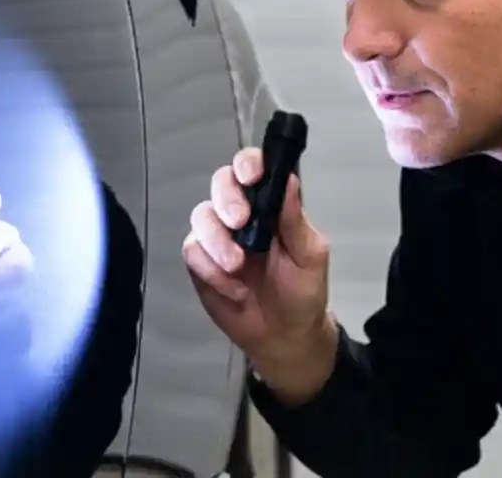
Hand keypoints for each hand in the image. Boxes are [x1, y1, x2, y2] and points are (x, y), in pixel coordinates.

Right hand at [182, 147, 337, 403]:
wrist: (283, 336)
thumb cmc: (303, 292)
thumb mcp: (309, 256)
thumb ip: (295, 220)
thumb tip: (288, 179)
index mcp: (271, 205)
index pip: (254, 169)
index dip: (248, 164)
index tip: (251, 177)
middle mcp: (241, 213)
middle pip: (221, 182)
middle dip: (227, 199)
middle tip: (239, 222)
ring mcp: (218, 236)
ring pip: (201, 216)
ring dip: (217, 240)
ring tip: (237, 267)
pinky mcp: (201, 262)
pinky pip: (192, 252)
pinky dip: (210, 270)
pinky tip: (234, 289)